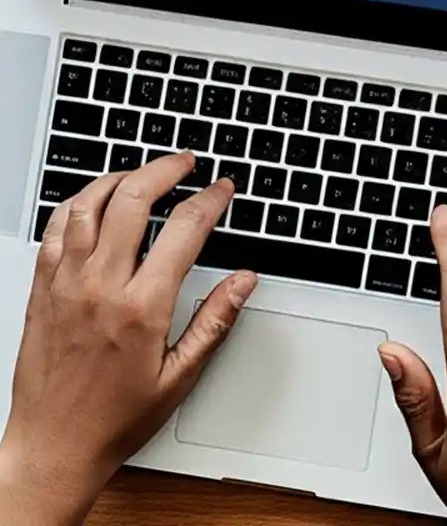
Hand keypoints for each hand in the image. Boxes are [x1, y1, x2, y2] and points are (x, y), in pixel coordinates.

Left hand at [0, 154, 256, 525]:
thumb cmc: (114, 418)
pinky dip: (76, 204)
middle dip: (165, 170)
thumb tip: (243, 282)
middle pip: (132, 200)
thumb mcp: (181, 375)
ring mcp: (64, 284)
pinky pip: (54, 229)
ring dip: (119, 179)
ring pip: (87, 205)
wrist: (53, 444)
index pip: (184, 230)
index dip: (210, 200)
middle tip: (185, 163)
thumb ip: (215, 321)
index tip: (222, 190)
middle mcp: (99, 287)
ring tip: (142, 173)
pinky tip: (93, 201)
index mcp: (141, 308)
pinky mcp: (41, 289)